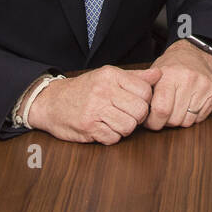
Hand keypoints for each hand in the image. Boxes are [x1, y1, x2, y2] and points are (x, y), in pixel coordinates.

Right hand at [29, 65, 161, 142]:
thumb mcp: (109, 76)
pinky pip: (113, 138)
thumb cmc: (85, 89)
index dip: (146, 101)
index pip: (145, 91)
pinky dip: (112, 136)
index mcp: (111, 75)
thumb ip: (135, 77)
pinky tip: (104, 128)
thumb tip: (160, 74)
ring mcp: (95, 109)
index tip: (137, 104)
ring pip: (129, 126)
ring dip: (125, 128)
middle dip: (137, 117)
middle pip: (140, 111)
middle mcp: (104, 90)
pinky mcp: (88, 127)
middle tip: (128, 115)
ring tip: (115, 122)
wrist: (52, 101)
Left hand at [145, 39, 211, 129]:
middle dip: (166, 121)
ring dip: (180, 119)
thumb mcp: (153, 74)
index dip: (153, 122)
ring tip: (176, 106)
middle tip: (164, 111)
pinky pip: (200, 118)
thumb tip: (135, 111)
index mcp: (170, 75)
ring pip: (188, 122)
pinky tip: (188, 104)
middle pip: (174, 119)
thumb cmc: (171, 67)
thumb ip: (144, 91)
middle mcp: (189, 79)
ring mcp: (204, 85)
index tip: (150, 120)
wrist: (193, 53)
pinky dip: (192, 116)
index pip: (161, 110)